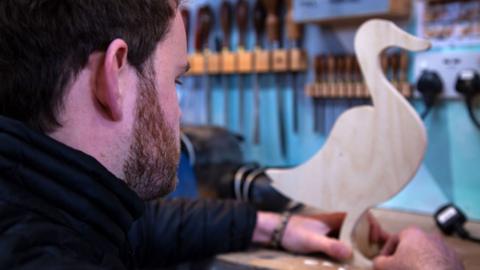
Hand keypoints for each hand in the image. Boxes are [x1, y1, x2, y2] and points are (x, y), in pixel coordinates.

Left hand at [252, 211, 387, 260]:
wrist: (275, 231)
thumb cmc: (292, 232)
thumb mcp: (312, 241)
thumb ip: (330, 246)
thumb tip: (349, 252)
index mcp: (336, 217)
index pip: (362, 216)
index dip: (373, 226)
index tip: (377, 240)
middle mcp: (336, 220)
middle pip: (360, 225)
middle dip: (371, 236)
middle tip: (378, 251)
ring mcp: (331, 228)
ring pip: (353, 233)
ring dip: (362, 242)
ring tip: (369, 255)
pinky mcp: (326, 236)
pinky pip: (344, 239)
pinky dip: (351, 246)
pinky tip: (352, 257)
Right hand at [373, 227, 463, 269]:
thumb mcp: (386, 266)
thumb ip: (378, 262)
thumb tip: (378, 262)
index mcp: (412, 233)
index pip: (393, 240)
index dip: (385, 253)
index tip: (383, 264)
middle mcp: (430, 236)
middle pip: (411, 247)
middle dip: (403, 258)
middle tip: (398, 269)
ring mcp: (445, 249)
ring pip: (426, 256)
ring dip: (418, 264)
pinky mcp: (456, 262)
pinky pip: (439, 264)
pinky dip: (432, 268)